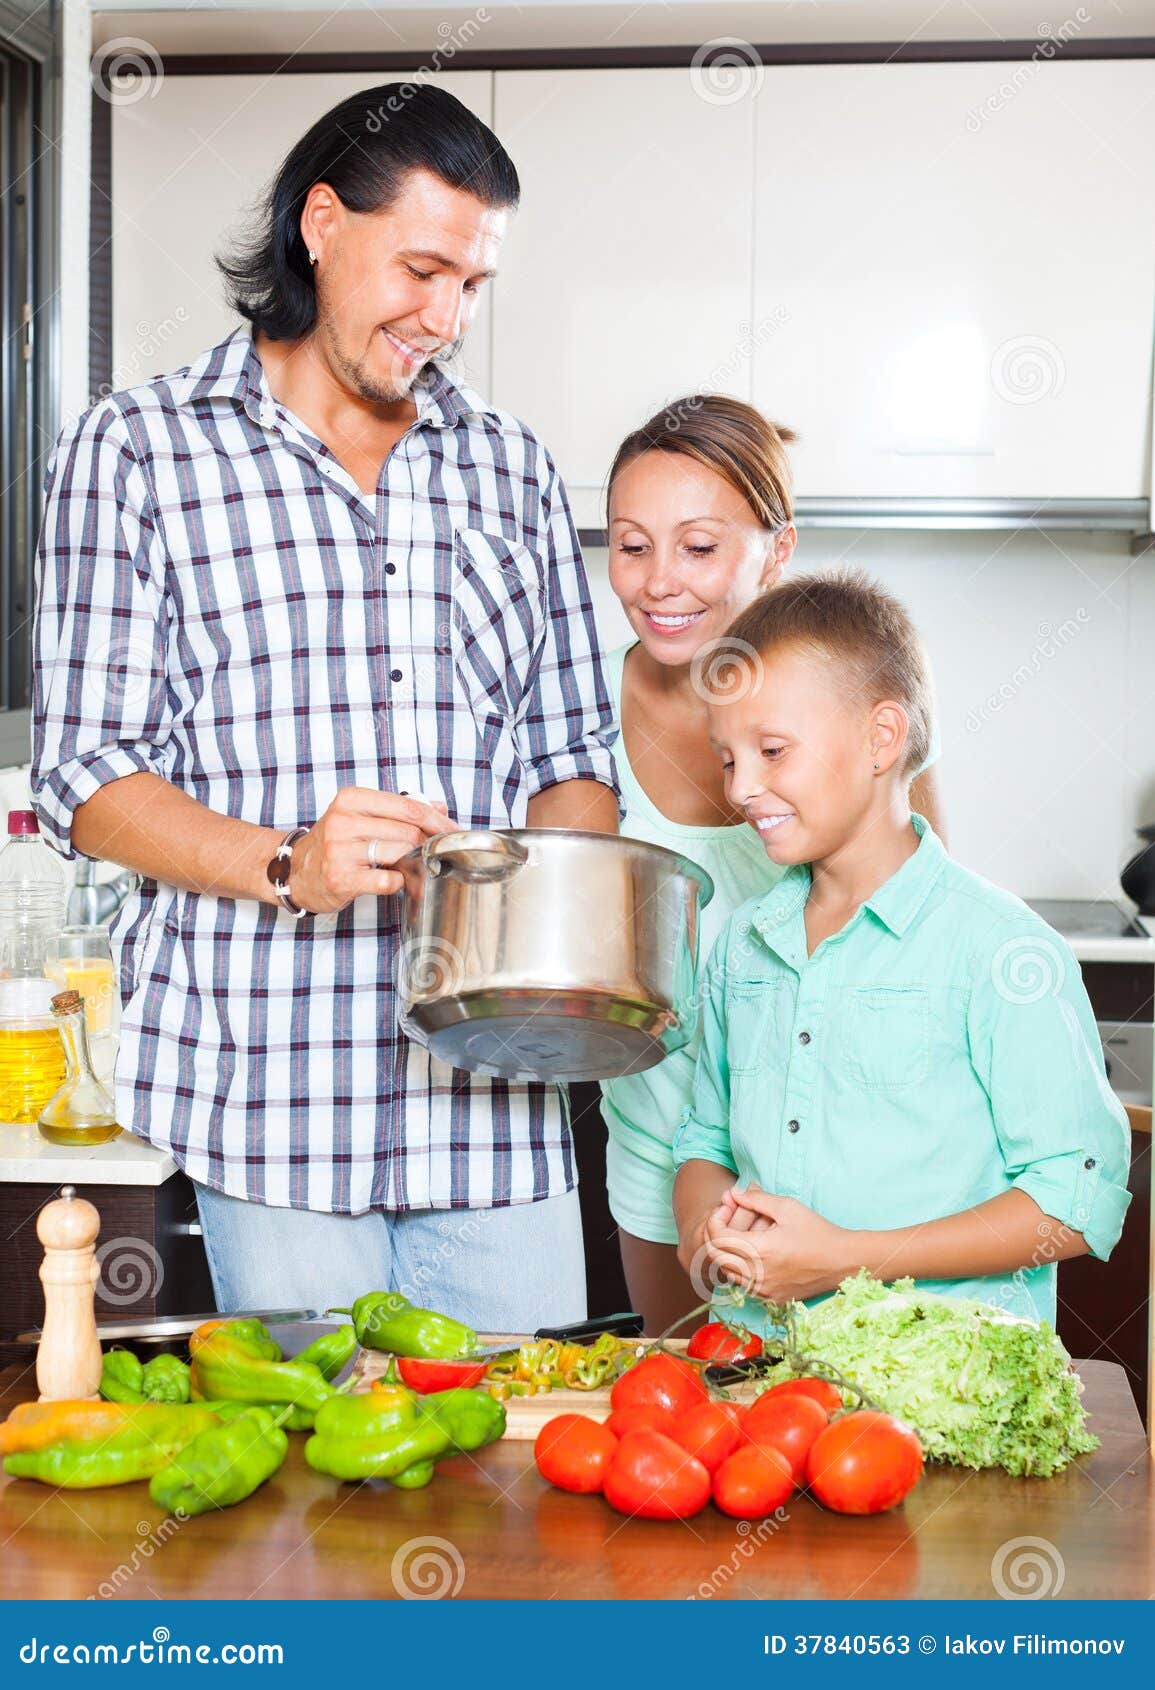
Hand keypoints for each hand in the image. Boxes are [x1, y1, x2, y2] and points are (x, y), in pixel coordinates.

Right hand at [288, 788, 452, 912]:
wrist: (295, 871)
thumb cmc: (334, 842)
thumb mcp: (360, 816)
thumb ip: (399, 810)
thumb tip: (439, 808)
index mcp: (351, 800)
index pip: (408, 807)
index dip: (437, 821)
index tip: (453, 832)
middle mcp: (343, 822)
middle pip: (408, 831)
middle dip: (429, 844)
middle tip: (437, 853)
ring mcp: (339, 851)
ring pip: (399, 853)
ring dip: (414, 863)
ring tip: (415, 866)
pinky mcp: (341, 878)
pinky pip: (387, 880)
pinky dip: (399, 881)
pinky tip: (394, 879)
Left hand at [705, 1190, 858, 1302]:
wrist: (842, 1261)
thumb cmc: (817, 1230)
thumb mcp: (787, 1207)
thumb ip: (756, 1199)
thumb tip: (731, 1193)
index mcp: (760, 1250)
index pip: (718, 1237)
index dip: (715, 1218)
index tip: (727, 1206)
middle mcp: (758, 1275)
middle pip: (716, 1256)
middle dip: (715, 1234)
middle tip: (726, 1218)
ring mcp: (764, 1291)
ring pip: (726, 1273)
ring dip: (724, 1252)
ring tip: (738, 1234)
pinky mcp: (772, 1299)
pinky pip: (743, 1285)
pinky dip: (738, 1269)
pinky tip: (751, 1254)